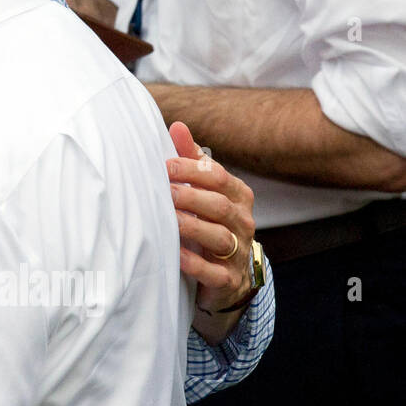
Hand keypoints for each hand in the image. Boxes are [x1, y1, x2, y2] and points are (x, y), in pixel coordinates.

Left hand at [167, 122, 256, 342]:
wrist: (229, 276)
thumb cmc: (211, 222)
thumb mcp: (206, 190)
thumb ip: (191, 161)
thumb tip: (178, 127)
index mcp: (238, 196)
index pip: (219, 178)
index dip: (192, 170)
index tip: (165, 166)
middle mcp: (242, 222)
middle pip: (219, 205)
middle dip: (189, 196)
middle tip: (163, 191)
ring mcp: (238, 252)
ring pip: (219, 236)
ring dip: (191, 226)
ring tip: (168, 219)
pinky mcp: (228, 279)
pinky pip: (213, 271)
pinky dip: (194, 263)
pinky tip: (176, 254)